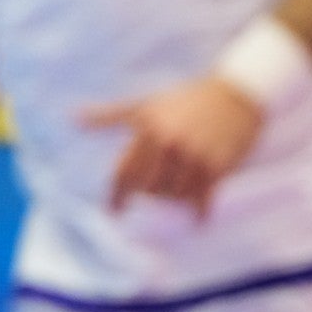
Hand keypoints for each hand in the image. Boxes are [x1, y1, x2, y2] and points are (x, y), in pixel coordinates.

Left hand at [80, 76, 265, 214]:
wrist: (237, 93)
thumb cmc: (185, 99)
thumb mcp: (145, 105)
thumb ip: (109, 116)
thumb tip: (73, 119)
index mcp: (149, 128)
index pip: (124, 173)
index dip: (116, 196)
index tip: (114, 211)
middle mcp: (170, 143)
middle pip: (148, 189)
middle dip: (147, 194)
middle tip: (151, 191)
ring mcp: (195, 156)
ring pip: (174, 197)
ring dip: (172, 199)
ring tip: (175, 188)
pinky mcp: (218, 167)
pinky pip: (200, 200)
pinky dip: (197, 211)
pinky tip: (196, 218)